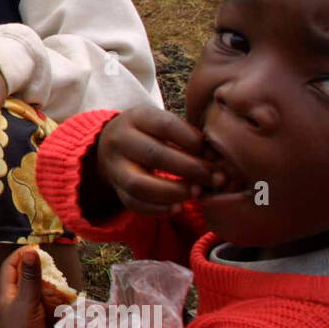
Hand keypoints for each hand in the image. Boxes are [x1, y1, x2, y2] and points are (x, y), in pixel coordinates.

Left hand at [0, 245, 55, 327]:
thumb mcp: (27, 300)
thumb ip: (30, 276)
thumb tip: (31, 251)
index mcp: (7, 292)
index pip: (10, 266)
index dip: (20, 255)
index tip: (35, 249)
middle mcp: (17, 298)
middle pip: (27, 276)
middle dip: (39, 269)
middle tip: (51, 264)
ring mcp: (31, 308)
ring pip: (41, 289)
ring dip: (51, 284)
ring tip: (60, 280)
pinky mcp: (43, 318)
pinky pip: (51, 303)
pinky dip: (58, 299)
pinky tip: (66, 297)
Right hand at [94, 107, 223, 215]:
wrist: (112, 144)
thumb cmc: (150, 133)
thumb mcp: (163, 124)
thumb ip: (188, 137)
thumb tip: (215, 159)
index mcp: (137, 118)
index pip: (165, 126)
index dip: (192, 140)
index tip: (212, 153)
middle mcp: (121, 141)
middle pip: (154, 156)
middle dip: (190, 169)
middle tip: (216, 179)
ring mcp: (114, 167)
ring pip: (140, 184)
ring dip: (174, 192)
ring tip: (197, 193)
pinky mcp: (116, 189)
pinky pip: (133, 204)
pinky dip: (158, 209)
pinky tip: (178, 207)